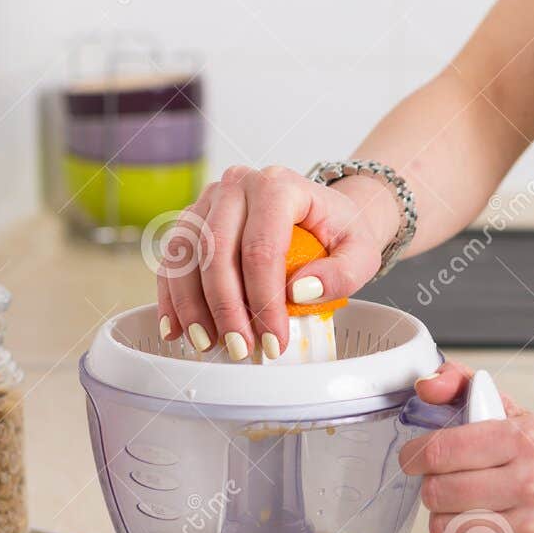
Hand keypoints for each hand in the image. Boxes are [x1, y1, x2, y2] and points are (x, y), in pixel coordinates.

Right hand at [154, 164, 399, 359]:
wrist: (326, 212)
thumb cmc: (341, 232)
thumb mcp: (361, 253)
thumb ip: (341, 274)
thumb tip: (299, 292)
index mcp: (279, 186)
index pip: (262, 248)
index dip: (263, 300)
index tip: (273, 341)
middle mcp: (238, 185)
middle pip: (217, 250)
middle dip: (225, 308)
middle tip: (240, 348)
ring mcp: (210, 199)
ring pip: (186, 253)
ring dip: (191, 305)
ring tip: (206, 344)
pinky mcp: (194, 218)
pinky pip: (173, 257)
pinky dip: (172, 295)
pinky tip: (177, 328)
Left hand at [400, 362, 533, 532]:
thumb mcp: (514, 418)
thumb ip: (465, 387)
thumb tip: (428, 385)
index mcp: (527, 441)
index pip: (440, 450)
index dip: (416, 456)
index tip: (416, 460)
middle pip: (437, 494)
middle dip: (436, 492)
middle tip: (455, 490)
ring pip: (444, 532)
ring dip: (447, 525)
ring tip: (472, 516)